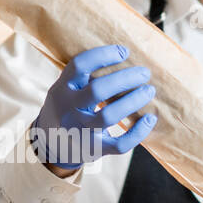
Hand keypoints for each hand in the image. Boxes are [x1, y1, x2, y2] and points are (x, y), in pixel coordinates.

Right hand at [31, 44, 156, 172]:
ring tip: (149, 91)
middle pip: (97, 90)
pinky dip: (138, 132)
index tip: (124, 52)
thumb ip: (84, 77)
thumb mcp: (66, 89)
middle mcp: (68, 110)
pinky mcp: (92, 150)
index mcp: (61, 89)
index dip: (103, 55)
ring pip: (108, 116)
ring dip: (133, 101)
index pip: (80, 65)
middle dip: (125, 79)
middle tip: (144, 73)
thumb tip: (123, 55)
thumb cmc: (68, 109)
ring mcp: (79, 131)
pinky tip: (149, 120)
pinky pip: (119, 144)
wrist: (52, 146)